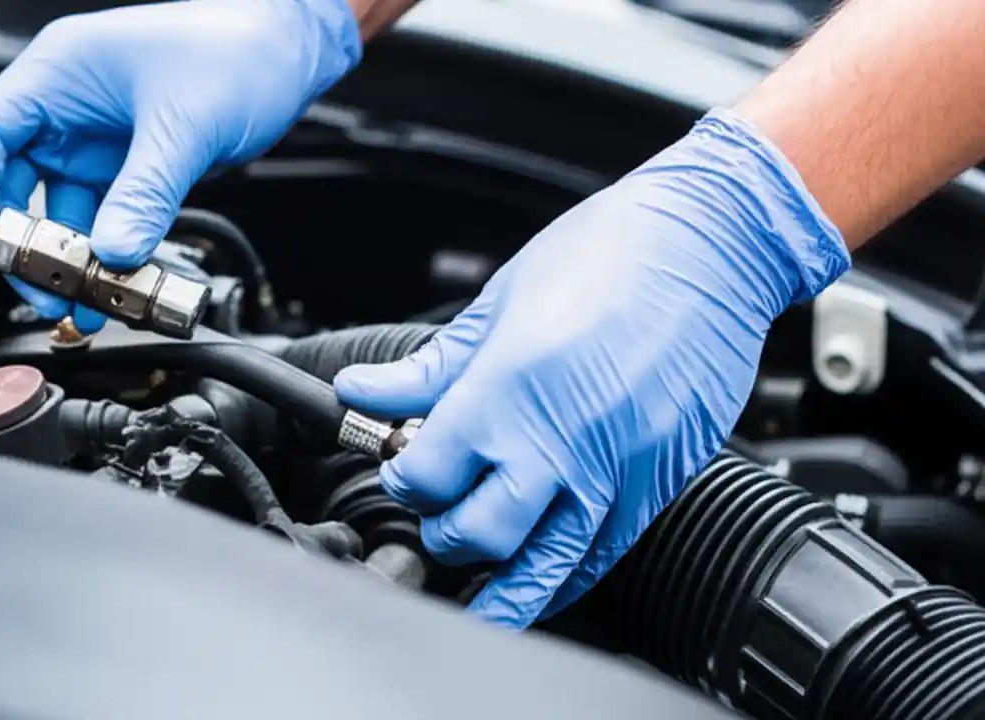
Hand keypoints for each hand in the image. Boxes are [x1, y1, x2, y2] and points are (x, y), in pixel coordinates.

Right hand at [0, 0, 361, 330]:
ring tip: (85, 303)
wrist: (291, 52)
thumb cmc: (239, 50)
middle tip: (44, 291)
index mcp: (59, 71)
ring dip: (69, 261)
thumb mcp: (187, 125)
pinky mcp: (127, 167)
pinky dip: (105, 255)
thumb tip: (112, 253)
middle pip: (13, 183)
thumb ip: (146, 192)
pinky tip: (115, 287)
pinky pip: (103, 219)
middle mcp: (67, 106)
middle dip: (25, 244)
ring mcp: (96, 139)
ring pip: (59, 212)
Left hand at [335, 110, 850, 628]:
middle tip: (440, 507)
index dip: (402, 475)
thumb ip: (429, 367)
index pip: (425, 474)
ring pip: (543, 568)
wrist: (712, 243)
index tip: (404, 463)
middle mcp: (564, 440)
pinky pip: (602, 556)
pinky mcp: (659, 482)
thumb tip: (362, 391)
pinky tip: (537, 573)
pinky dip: (562, 576)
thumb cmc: (611, 254)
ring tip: (473, 581)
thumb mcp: (500, 302)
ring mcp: (618, 469)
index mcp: (511, 387)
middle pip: (476, 535)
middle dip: (443, 530)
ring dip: (498, 583)